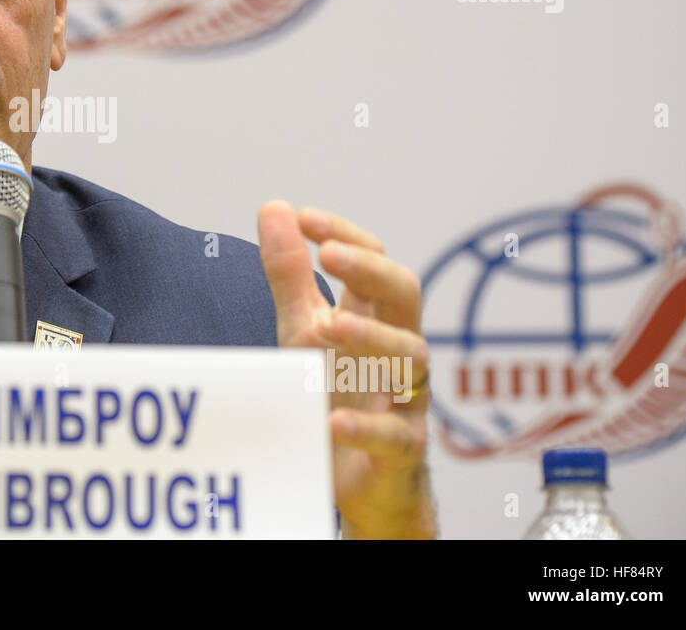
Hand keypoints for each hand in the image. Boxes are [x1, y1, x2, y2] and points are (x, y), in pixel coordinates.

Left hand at [258, 200, 435, 538]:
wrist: (358, 478)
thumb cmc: (335, 392)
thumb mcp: (305, 330)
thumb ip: (291, 275)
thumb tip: (275, 206)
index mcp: (374, 315)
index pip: (375, 260)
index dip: (345, 236)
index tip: (304, 219)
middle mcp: (397, 349)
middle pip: (405, 296)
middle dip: (370, 270)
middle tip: (328, 255)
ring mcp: (405, 399)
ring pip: (411, 360)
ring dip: (372, 338)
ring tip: (328, 325)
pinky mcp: (401, 450)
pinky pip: (394, 437)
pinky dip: (363, 428)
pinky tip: (330, 421)